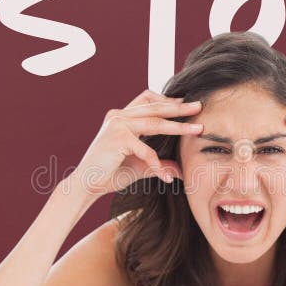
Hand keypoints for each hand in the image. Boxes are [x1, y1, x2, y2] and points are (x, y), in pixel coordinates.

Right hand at [69, 89, 200, 198]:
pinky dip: (157, 164)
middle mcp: (118, 116)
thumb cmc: (109, 173)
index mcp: (121, 117)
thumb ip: (159, 164)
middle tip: (199, 107)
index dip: (168, 100)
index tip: (186, 105)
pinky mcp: (117, 139)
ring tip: (197, 130)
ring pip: (155, 122)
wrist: (86, 185)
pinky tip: (166, 178)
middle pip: (155, 107)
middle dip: (180, 108)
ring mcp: (117, 125)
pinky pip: (145, 150)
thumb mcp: (140, 166)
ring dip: (179, 127)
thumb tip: (180, 170)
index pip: (147, 100)